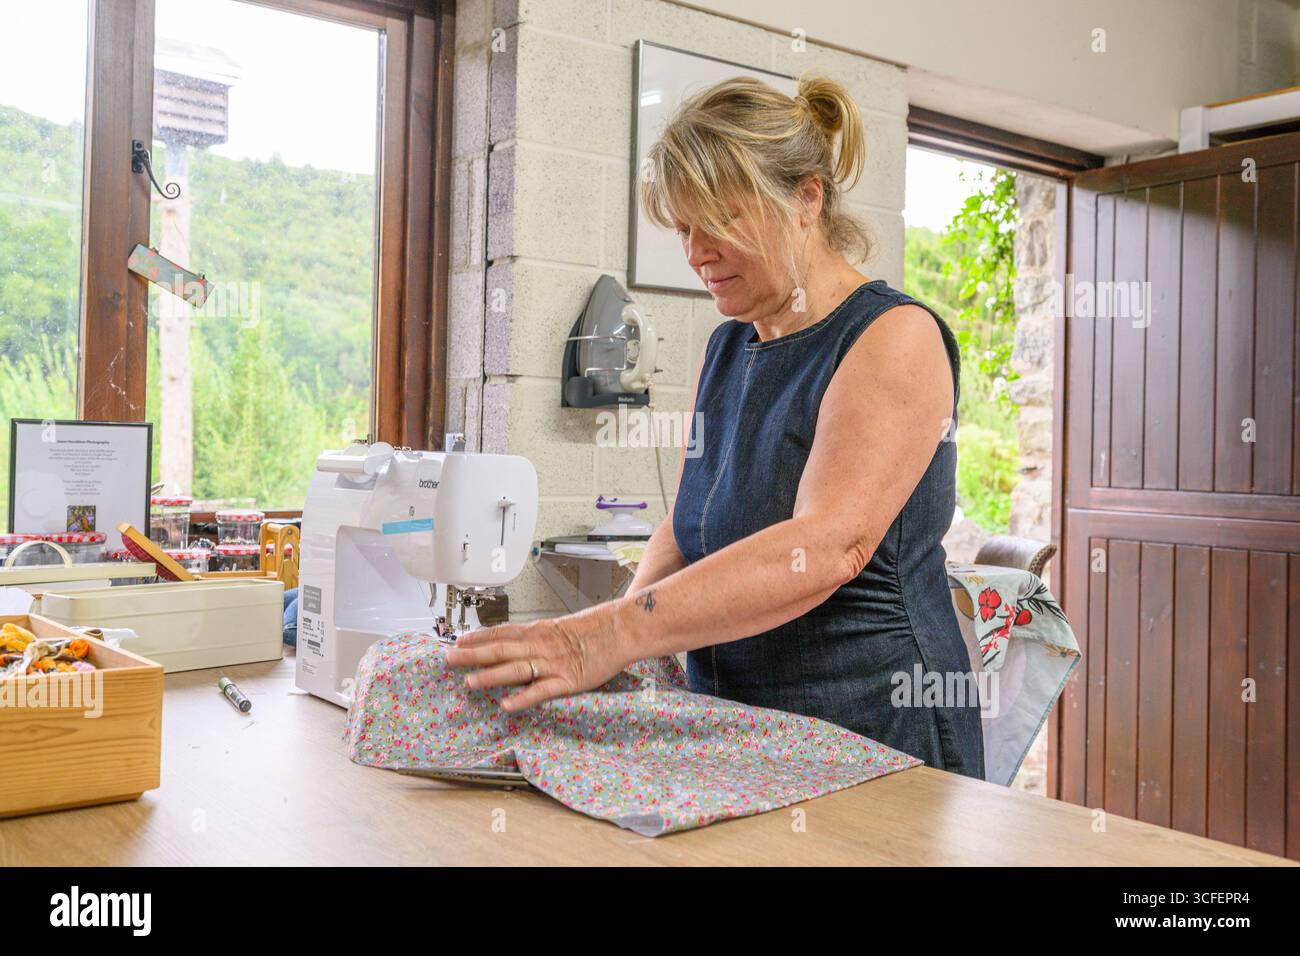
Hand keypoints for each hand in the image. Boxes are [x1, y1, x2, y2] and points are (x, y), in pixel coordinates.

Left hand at [443, 604, 632, 711]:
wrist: (620, 629)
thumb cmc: (594, 629)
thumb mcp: (560, 627)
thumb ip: (539, 636)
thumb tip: (518, 642)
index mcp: (538, 631)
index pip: (501, 632)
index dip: (478, 637)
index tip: (457, 640)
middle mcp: (540, 645)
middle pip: (500, 649)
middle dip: (472, 654)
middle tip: (449, 658)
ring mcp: (553, 663)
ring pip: (515, 669)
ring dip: (491, 676)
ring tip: (469, 682)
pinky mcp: (567, 680)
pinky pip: (541, 690)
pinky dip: (523, 697)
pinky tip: (507, 705)